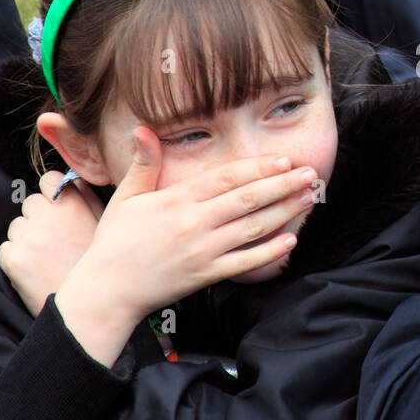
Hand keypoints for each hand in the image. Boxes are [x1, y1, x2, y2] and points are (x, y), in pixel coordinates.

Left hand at [0, 171, 103, 317]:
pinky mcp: (12, 259)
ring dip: (27, 237)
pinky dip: (17, 257)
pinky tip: (36, 270)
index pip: (48, 180)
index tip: (57, 207)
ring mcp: (27, 238)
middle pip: (30, 203)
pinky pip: (7, 248)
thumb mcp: (105, 227)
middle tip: (55, 240)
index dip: (52, 193)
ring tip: (47, 258)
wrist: (88, 309)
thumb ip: (88, 198)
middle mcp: (47, 217)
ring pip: (17, 226)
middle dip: (39, 217)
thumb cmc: (100, 266)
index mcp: (72, 206)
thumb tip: (72, 180)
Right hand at [55, 128, 320, 365]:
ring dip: (284, 212)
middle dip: (283, 185)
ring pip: (252, 228)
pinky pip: (245, 262)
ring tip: (308, 198)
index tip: (284, 159)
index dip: (258, 167)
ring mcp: (203, 251)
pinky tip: (291, 240)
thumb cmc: (115, 241)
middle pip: (248, 199)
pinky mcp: (206, 275)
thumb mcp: (126, 197)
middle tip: (311, 174)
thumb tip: (145, 129)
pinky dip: (270, 252)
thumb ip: (144, 163)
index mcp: (177, 199)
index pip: (226, 177)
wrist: (108, 291)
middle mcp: (194, 223)